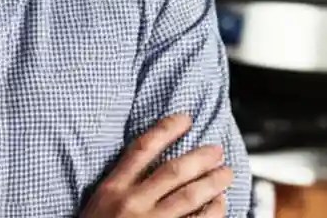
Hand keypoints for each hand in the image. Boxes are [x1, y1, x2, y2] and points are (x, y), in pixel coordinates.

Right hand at [80, 114, 232, 217]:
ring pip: (190, 196)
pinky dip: (212, 212)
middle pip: (174, 170)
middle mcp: (132, 203)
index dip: (166, 129)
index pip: (142, 148)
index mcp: (112, 188)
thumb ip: (121, 184)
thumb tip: (152, 163)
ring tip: (226, 173)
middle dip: (201, 157)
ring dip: (213, 182)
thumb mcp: (100, 203)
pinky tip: (220, 205)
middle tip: (217, 150)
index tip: (185, 118)